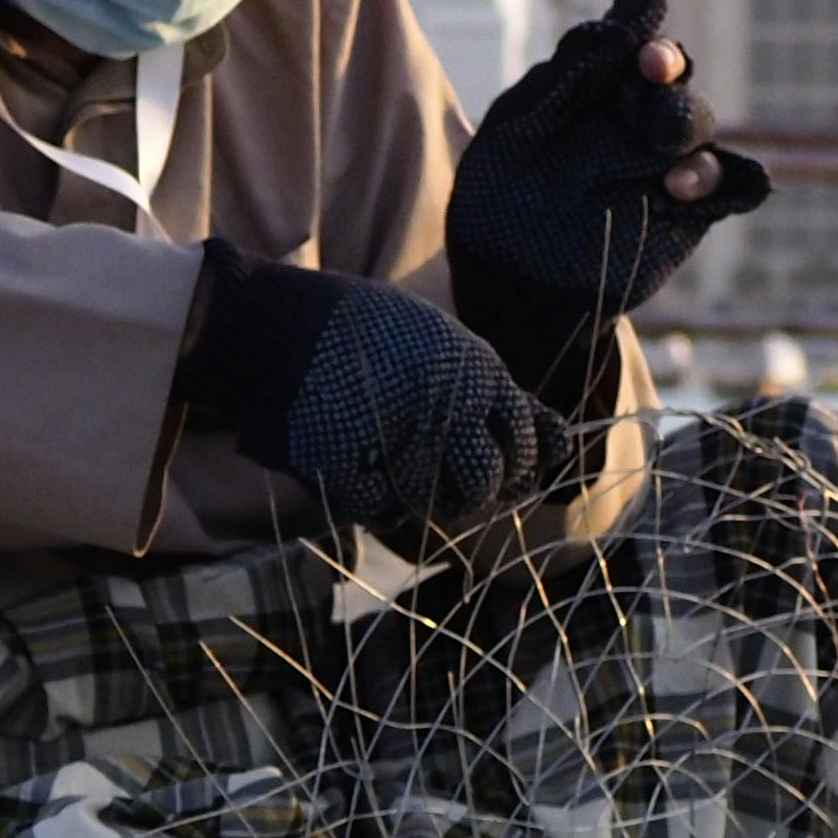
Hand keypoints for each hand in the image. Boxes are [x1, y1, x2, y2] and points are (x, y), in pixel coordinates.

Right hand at [176, 246, 570, 545]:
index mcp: (476, 373)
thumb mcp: (446, 347)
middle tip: (439, 468)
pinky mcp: (351, 469)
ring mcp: (398, 439)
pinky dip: (371, 497)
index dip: (519, 462)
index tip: (498, 462)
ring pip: (435, 504)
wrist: (275, 325)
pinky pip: (382, 512)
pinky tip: (356, 461)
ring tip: (393, 457)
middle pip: (483, 484)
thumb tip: (563, 446)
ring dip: (420, 493)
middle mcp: (446, 407)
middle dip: (470, 489)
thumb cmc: (367, 333)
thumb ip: (498, 396)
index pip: (531, 443)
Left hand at [443, 0, 773, 405]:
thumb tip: (617, 27)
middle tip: (651, 70)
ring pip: (698, 128)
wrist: (510, 280)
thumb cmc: (503, 195)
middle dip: (665, 72)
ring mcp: (667, 161)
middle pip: (670, 81)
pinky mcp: (691, 209)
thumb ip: (567, 75)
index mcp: (597, 85)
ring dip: (686, 126)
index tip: (633, 32)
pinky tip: (681, 190)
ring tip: (662, 143)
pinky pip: (732, 185)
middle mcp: (638, 116)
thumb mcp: (519, 126)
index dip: (639, 26)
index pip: (629, 42)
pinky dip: (726, 181)